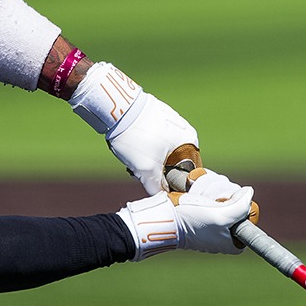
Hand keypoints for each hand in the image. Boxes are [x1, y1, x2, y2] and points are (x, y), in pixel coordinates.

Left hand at [69, 63, 198, 194]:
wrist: (116, 106)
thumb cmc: (136, 137)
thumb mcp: (146, 169)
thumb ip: (157, 188)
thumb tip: (162, 198)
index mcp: (190, 141)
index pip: (189, 172)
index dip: (176, 184)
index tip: (161, 188)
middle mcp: (185, 130)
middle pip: (176, 162)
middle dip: (159, 172)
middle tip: (142, 174)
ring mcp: (171, 121)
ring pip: (164, 152)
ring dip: (150, 161)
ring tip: (133, 161)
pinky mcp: (157, 116)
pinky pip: (156, 140)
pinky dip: (146, 148)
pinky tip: (132, 148)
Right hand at [117, 170, 254, 259]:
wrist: (163, 217)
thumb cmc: (191, 221)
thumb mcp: (223, 216)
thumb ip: (242, 206)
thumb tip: (248, 193)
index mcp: (233, 240)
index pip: (249, 214)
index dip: (240, 205)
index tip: (227, 204)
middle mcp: (226, 229)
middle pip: (236, 198)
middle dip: (221, 193)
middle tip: (209, 201)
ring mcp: (213, 216)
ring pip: (223, 190)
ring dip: (209, 189)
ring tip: (196, 198)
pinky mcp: (201, 205)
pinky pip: (210, 188)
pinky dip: (202, 186)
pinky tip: (192, 191)